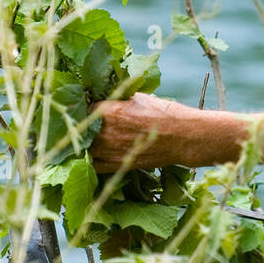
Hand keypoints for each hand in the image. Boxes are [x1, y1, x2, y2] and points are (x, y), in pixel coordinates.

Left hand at [89, 92, 207, 172]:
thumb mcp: (139, 97)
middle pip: (80, 129)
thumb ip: (118, 99)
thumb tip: (106, 96)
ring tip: (92, 138)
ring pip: (84, 147)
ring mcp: (108, 150)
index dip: (87, 107)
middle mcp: (103, 131)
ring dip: (86, 142)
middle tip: (87, 123)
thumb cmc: (165, 114)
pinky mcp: (116, 165)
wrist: (183, 137)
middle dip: (84, 125)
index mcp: (107, 110)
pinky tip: (96, 154)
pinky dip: (92, 159)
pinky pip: (93, 164)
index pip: (85, 107)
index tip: (89, 107)